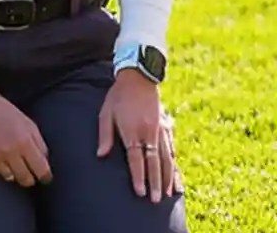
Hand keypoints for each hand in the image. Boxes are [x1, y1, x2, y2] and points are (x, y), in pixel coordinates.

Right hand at [0, 77, 51, 186]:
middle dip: (31, 179)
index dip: (45, 176)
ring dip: (16, 174)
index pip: (41, 167)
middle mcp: (12, 150)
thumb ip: (38, 143)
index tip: (46, 179)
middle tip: (31, 177)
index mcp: (26, 140)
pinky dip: (3, 169)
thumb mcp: (28, 124)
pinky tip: (2, 160)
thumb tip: (44, 161)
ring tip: (15, 166)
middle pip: (27, 178)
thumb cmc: (5, 112)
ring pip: (12, 178)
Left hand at [97, 69, 181, 201]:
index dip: (139, 177)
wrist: (139, 76)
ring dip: (168, 176)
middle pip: (154, 162)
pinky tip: (175, 172)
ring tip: (170, 193)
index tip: (141, 192)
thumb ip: (105, 136)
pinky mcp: (166, 125)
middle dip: (156, 183)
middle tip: (156, 200)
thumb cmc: (118, 97)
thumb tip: (101, 155)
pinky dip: (174, 162)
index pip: (136, 159)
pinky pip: (172, 147)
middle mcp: (149, 131)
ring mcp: (160, 128)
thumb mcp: (106, 113)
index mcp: (133, 130)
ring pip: (166, 157)